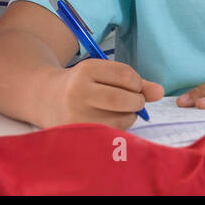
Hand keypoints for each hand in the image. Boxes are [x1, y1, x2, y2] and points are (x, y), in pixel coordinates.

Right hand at [42, 59, 163, 129]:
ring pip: (122, 119)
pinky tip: (109, 120)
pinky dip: (119, 127)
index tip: (134, 85)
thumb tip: (160, 92)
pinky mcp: (80, 134)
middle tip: (134, 100)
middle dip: (137, 101)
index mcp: (85, 70)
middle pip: (125, 99)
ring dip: (129, 116)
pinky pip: (113, 133)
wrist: (45, 98)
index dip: (137, 82)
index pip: (126, 75)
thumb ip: (133, 81)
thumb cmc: (81, 84)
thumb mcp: (101, 73)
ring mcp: (78, 116)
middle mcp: (79, 93)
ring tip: (119, 111)